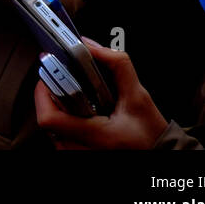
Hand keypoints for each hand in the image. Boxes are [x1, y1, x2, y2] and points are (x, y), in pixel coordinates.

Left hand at [34, 38, 168, 148]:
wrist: (162, 155)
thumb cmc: (151, 134)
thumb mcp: (139, 97)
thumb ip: (117, 66)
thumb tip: (90, 45)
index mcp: (97, 136)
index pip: (50, 118)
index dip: (42, 93)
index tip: (48, 75)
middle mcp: (83, 151)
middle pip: (47, 121)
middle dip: (52, 98)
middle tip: (63, 85)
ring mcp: (79, 157)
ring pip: (52, 131)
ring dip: (58, 111)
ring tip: (74, 101)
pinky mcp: (78, 158)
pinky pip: (60, 140)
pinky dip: (65, 124)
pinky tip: (79, 116)